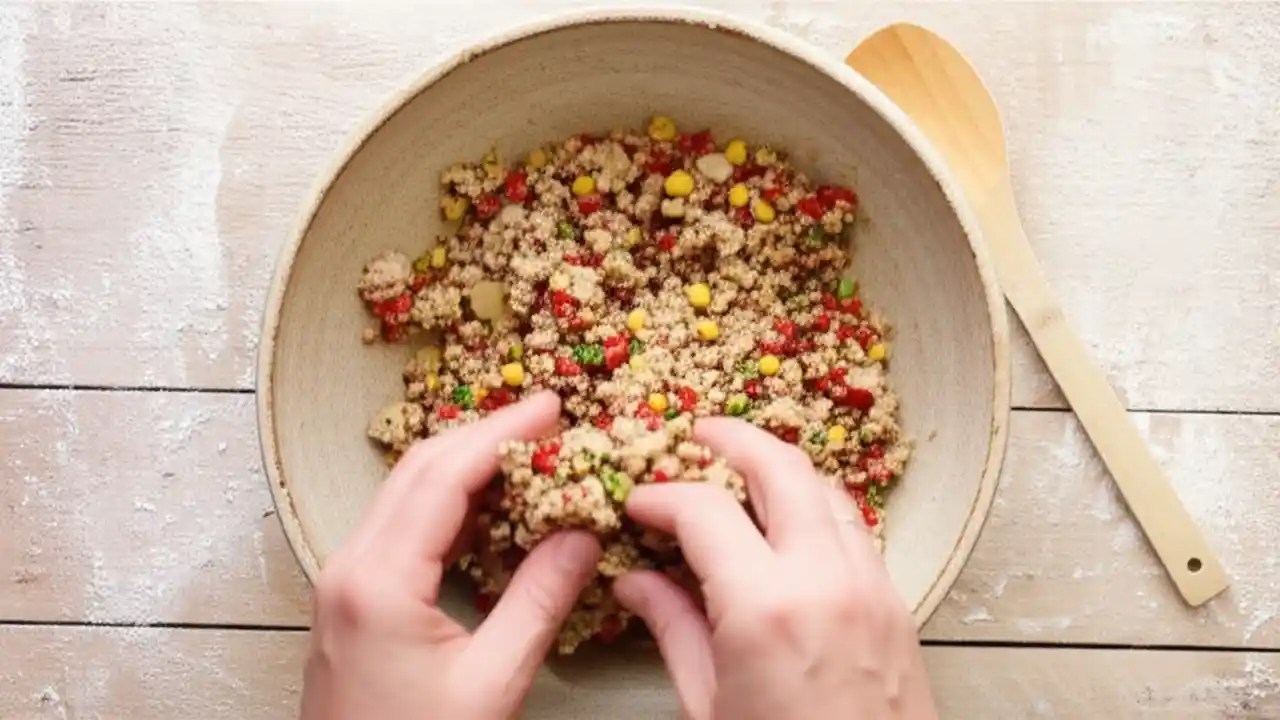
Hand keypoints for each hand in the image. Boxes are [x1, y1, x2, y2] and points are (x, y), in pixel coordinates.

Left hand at [300, 392, 600, 719]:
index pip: (445, 475)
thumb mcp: (493, 682)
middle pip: (418, 470)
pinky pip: (400, 527)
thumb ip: (539, 599)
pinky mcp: (350, 600)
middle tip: (546, 420)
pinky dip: (447, 504)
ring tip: (527, 453)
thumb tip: (582, 533)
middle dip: (484, 435)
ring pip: (405, 494)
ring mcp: (343, 582)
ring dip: (464, 466)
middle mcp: (350, 567)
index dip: (502, 432)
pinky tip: (490, 509)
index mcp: (379, 580)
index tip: (552, 408)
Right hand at [614, 418, 937, 719]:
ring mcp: (871, 586)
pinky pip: (853, 526)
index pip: (704, 509)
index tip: (638, 502)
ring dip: (779, 467)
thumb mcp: (710, 709)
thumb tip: (636, 583)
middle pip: (780, 466)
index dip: (662, 495)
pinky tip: (784, 523)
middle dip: (732, 439)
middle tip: (694, 436)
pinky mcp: (897, 602)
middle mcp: (826, 580)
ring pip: (826, 487)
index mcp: (766, 610)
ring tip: (738, 470)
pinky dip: (814, 505)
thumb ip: (673, 631)